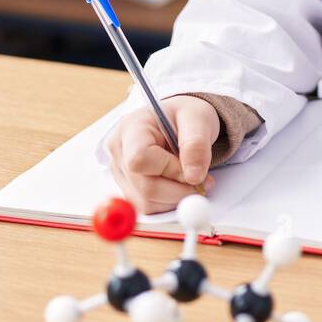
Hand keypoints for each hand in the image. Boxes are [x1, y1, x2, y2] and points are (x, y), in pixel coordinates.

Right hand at [106, 94, 217, 213]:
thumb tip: (193, 177)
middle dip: (178, 190)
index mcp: (131, 128)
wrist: (182, 121)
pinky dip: (169, 201)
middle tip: (203, 182)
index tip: (193, 169)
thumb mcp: (198, 119)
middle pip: (144, 186)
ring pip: (146, 202)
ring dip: (176, 198)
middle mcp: (119, 151)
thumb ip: (196, 145)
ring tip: (192, 179)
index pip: (140, 159)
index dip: (170, 170)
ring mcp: (121, 172)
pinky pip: (148, 206)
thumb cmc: (186, 116)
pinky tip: (179, 184)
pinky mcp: (128, 187)